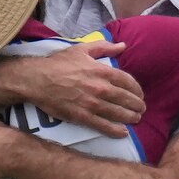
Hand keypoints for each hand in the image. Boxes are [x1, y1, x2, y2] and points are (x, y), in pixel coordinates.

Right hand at [0, 41, 141, 137]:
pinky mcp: (81, 116)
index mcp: (101, 71)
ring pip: (118, 113)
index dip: (137, 90)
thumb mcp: (82, 49)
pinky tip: (123, 132)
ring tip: (136, 119)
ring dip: (130, 117)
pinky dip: (115, 130)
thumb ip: (104, 47)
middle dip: (137, 105)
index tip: (139, 94)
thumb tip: (123, 46)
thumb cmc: (58, 63)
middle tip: (141, 109)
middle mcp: (100, 88)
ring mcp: (91, 103)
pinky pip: (103, 125)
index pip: (128, 81)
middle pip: (126, 99)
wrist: (36, 79)